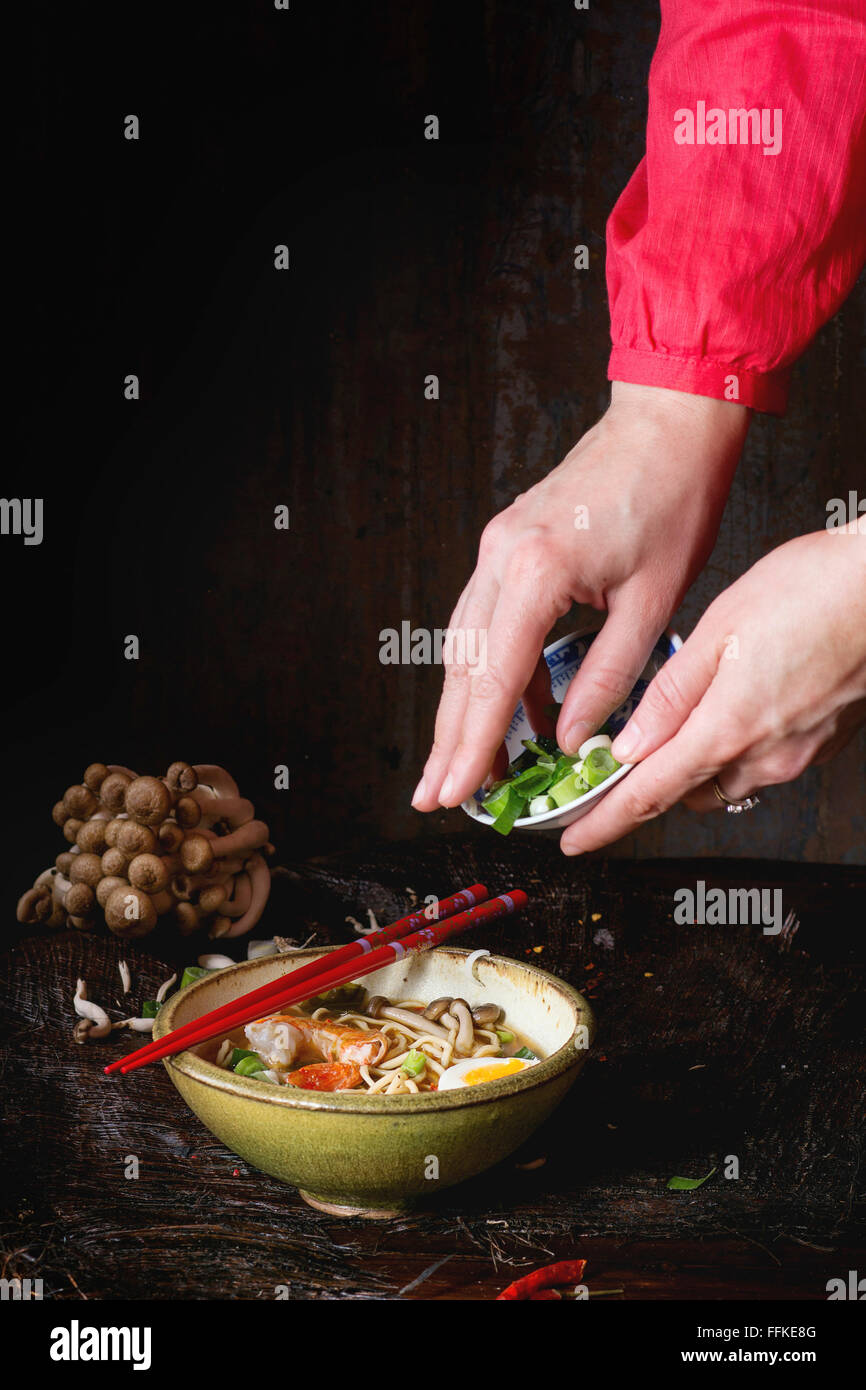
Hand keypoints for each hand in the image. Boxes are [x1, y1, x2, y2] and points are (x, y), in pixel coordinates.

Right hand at [412, 381, 748, 810]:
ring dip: (465, 709)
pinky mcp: (507, 545)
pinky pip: (486, 620)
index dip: (473, 743)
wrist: (666, 423)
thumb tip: (574, 737)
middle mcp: (500, 556)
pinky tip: (515, 711)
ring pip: (465, 645)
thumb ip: (609, 676)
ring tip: (468, 767)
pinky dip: (493, 669)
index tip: (455, 790)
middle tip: (439, 795)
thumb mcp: (653, 601)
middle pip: (463, 666)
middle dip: (450, 738)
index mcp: (536, 569)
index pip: (494, 676)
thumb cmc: (671, 497)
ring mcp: (497, 547)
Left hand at [560, 530, 865, 853]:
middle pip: (684, 791)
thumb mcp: (718, 633)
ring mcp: (798, 754)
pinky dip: (735, 742)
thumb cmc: (813, 592)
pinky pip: (762, 759)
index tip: (574, 841)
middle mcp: (765, 757)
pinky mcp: (821, 743)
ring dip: (695, 759)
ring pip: (725, 777)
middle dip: (648, 784)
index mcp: (726, 731)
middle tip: (618, 759)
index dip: (604, 823)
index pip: (647, 798)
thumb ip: (668, 697)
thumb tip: (625, 747)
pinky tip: (736, 699)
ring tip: (683, 712)